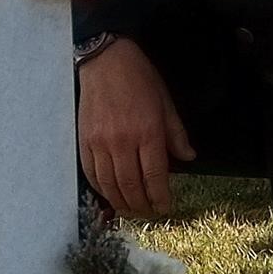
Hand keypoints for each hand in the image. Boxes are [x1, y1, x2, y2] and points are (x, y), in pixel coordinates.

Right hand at [76, 37, 195, 214]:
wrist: (105, 60)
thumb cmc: (139, 79)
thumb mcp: (166, 103)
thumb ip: (176, 134)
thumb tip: (188, 158)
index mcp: (147, 132)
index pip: (155, 176)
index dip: (161, 198)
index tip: (166, 207)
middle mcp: (122, 141)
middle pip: (132, 187)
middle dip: (142, 206)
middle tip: (149, 213)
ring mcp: (100, 143)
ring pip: (110, 185)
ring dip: (122, 203)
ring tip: (131, 210)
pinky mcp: (84, 141)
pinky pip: (91, 174)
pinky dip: (101, 189)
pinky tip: (110, 194)